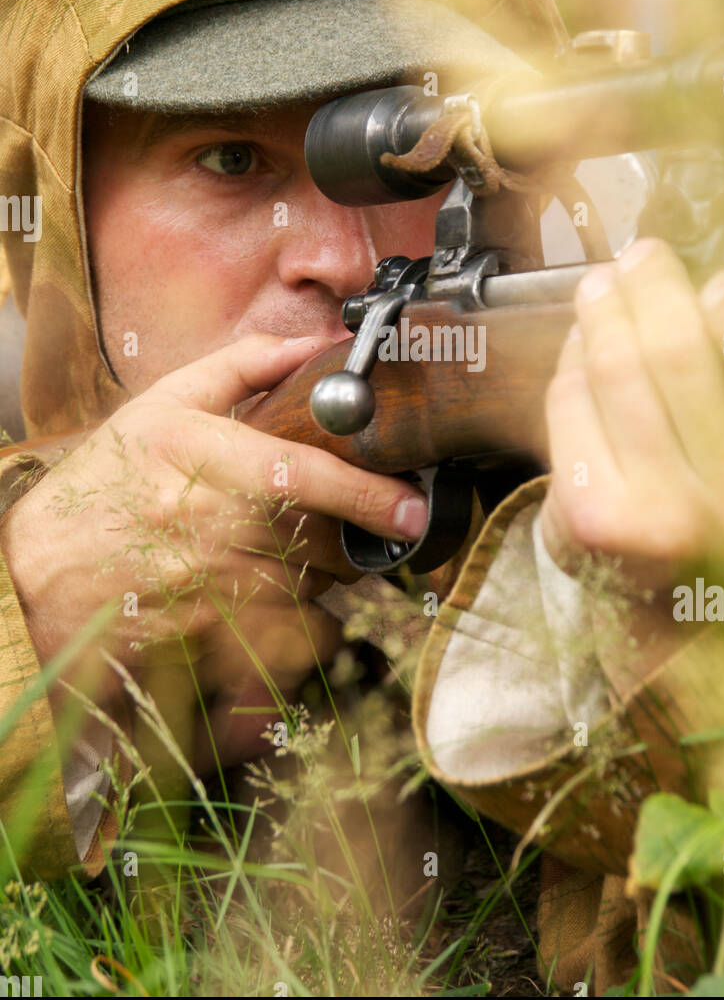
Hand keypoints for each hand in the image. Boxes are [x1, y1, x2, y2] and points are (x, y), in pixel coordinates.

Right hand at [0, 333, 428, 760]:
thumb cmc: (106, 486)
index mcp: (204, 461)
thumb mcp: (161, 408)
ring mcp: (213, 599)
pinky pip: (293, 654)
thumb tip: (315, 345)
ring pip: (318, 601)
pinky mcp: (210, 653)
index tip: (410, 510)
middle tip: (333, 534)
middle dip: (349, 543)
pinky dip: (303, 639)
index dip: (369, 496)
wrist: (36, 576)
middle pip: (328, 546)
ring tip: (280, 571)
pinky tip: (271, 618)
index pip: (306, 478)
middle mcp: (212, 532)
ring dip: (322, 588)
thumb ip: (241, 367)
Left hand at [541, 238, 723, 594]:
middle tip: (644, 257)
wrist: (690, 624)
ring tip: (602, 287)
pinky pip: (570, 407)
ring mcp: (660, 517)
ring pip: (616, 371)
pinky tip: (581, 348)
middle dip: (655, 288)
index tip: (723, 283)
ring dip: (603, 312)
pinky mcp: (593, 521)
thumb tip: (720, 285)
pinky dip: (571, 365)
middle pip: (680, 356)